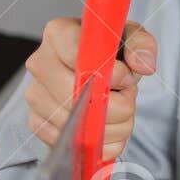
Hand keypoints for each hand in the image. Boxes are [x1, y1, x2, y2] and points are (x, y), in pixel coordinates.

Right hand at [24, 17, 155, 159]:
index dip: (111, 73)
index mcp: (58, 34)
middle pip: (78, 98)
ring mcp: (35, 96)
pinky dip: (102, 142)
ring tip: (115, 106)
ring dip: (114, 125)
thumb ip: (142, 45)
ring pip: (82, 127)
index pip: (79, 57)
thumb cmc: (108, 52)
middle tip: (125, 95)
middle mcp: (40, 64)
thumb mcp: (130, 38)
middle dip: (116, 105)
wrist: (90, 69)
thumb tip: (143, 64)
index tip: (125, 76)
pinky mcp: (39, 124)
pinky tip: (105, 123)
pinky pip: (78, 145)